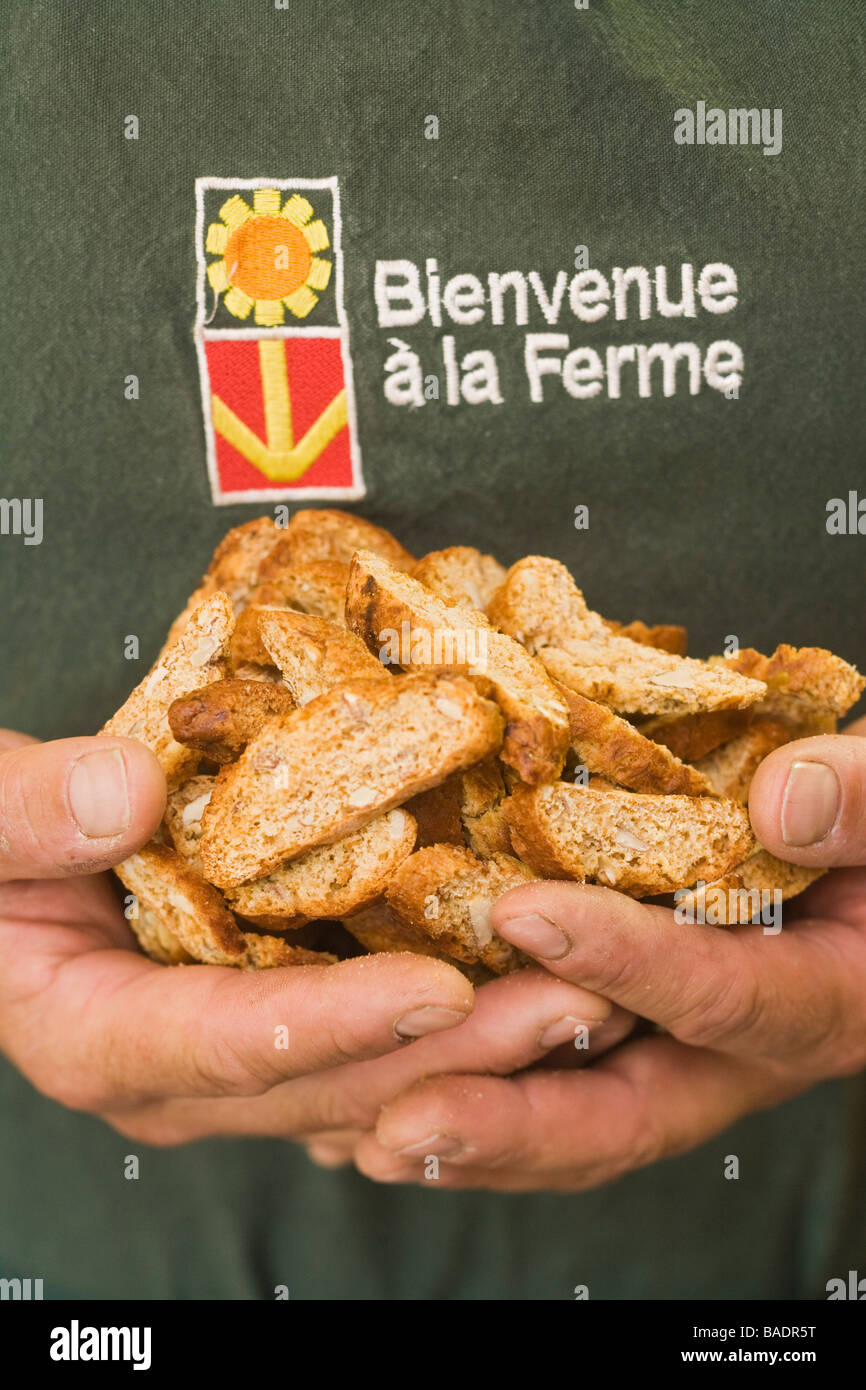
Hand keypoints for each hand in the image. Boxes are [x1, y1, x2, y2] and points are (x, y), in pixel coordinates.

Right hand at [0, 730, 632, 1147]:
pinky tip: (548, 970)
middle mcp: (181, 1072)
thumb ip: (23, 814)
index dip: (335, 1022)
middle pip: (335, 1078)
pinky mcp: (280, 1013)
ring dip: (491, 1042)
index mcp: (98, 1037)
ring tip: (601, 992)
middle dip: (462, 1049)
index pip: (228, 1044)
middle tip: (583, 998)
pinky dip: (467, 1012)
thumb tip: (125, 794)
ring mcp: (239, 1056)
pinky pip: (382, 1033)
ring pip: (379, 1071)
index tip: (442, 989)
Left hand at [352, 722, 865, 1189]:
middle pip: (628, 1113)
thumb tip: (782, 803)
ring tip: (368, 1137)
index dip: (623, 960)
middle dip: (514, 1126)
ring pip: (582, 1122)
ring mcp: (689, 1059)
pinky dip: (485, 1107)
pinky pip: (563, 1090)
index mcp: (824, 996)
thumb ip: (864, 803)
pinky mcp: (645, 1041)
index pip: (719, 994)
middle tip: (404, 1125)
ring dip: (479, 1138)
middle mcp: (745, 1054)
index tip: (524, 916)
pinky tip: (390, 1106)